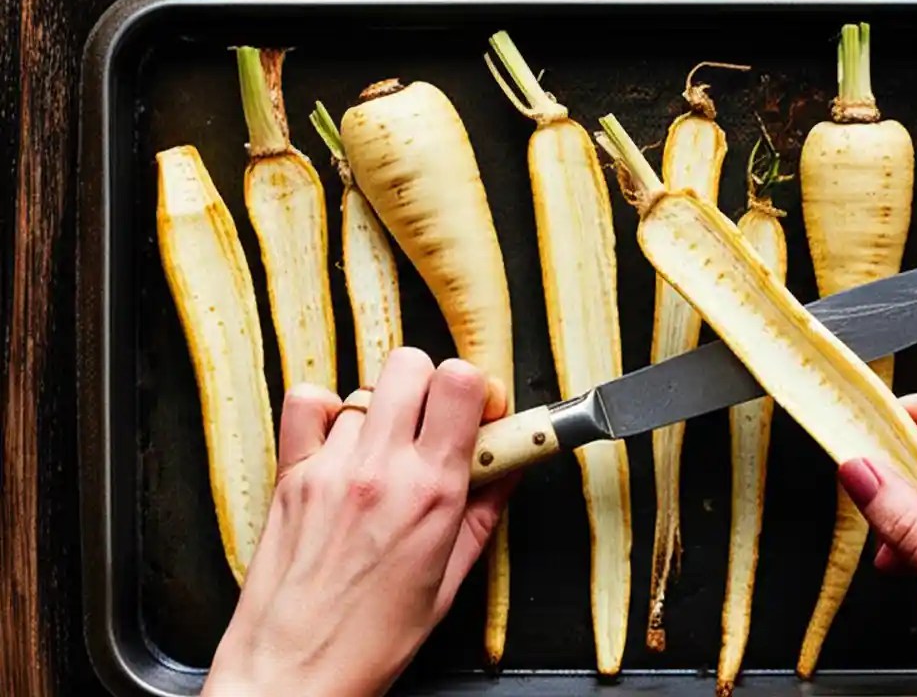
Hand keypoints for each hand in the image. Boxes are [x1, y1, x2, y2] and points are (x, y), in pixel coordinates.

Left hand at [202, 347, 516, 696]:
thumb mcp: (450, 579)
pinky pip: (308, 402)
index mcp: (432, 494)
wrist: (293, 673)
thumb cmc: (370, 640)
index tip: (482, 414)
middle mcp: (382, 469)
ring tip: (387, 451)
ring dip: (385, 411)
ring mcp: (331, 467)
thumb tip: (509, 465)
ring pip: (367, 388)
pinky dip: (326, 410)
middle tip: (437, 423)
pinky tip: (340, 440)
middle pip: (413, 365)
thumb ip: (484, 511)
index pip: (463, 384)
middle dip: (433, 386)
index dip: (479, 390)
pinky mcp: (291, 473)